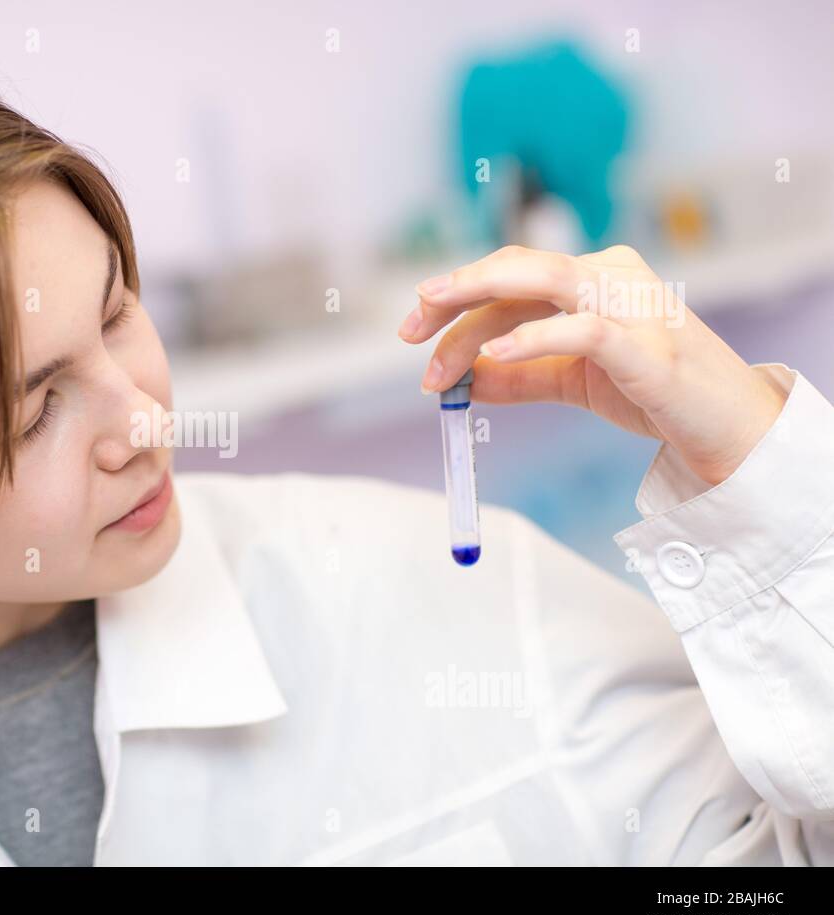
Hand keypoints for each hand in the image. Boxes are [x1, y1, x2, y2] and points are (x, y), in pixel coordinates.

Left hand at [398, 244, 788, 486]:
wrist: (726, 426)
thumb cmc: (652, 393)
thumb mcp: (571, 381)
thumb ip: (518, 376)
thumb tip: (460, 381)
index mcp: (592, 276)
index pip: (509, 275)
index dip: (455, 301)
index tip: (412, 334)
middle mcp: (610, 275)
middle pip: (516, 268)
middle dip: (454, 295)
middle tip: (407, 331)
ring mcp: (631, 304)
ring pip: (543, 279)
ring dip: (479, 310)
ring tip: (434, 337)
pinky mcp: (646, 346)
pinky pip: (582, 329)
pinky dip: (534, 336)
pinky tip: (497, 354)